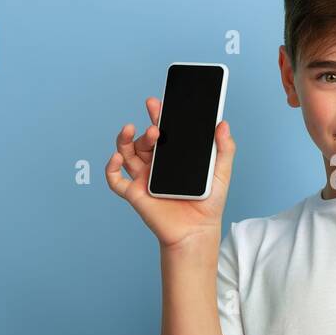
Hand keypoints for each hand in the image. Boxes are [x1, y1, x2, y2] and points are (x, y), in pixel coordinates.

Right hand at [105, 96, 236, 249]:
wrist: (197, 231)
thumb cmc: (208, 204)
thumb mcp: (221, 173)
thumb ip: (224, 149)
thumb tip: (223, 124)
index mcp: (172, 156)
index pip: (163, 131)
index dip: (158, 116)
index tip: (158, 103)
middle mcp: (155, 164)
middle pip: (144, 140)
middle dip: (147, 125)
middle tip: (154, 117)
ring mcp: (142, 178)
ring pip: (126, 153)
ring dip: (126, 139)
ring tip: (132, 129)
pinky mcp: (133, 193)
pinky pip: (115, 179)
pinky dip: (111, 166)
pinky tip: (117, 157)